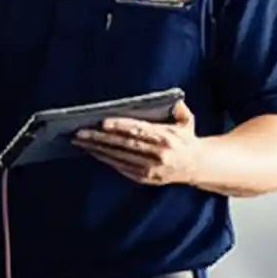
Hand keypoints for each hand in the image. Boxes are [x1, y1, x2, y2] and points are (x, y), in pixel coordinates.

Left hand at [72, 100, 203, 185]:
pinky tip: (93, 151)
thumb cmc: (186, 138)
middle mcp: (158, 155)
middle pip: (124, 145)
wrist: (196, 165)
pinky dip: (105, 159)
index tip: (103, 122)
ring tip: (80, 141)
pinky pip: (121, 167)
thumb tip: (173, 99)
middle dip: (99, 138)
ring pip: (119, 157)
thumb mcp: (187, 121)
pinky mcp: (145, 178)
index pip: (139, 130)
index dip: (120, 126)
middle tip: (80, 132)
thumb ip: (179, 108)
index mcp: (167, 138)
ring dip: (97, 149)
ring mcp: (151, 169)